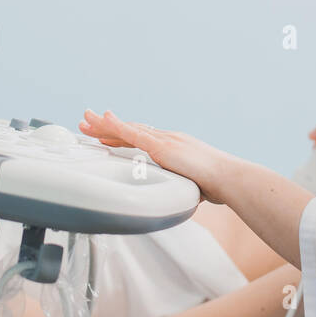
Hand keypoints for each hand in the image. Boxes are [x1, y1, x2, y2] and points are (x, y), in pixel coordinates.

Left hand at [79, 109, 237, 203]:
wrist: (230, 178)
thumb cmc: (217, 185)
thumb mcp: (192, 184)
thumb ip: (180, 185)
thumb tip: (178, 196)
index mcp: (173, 146)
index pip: (141, 137)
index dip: (121, 134)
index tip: (104, 134)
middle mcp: (167, 138)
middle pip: (130, 129)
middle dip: (106, 126)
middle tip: (86, 121)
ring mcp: (165, 140)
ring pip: (128, 129)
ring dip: (104, 124)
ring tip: (86, 119)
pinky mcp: (163, 147)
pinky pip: (135, 134)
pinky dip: (118, 126)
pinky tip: (105, 119)